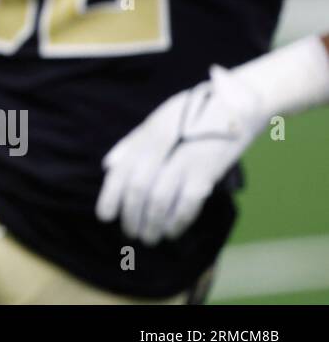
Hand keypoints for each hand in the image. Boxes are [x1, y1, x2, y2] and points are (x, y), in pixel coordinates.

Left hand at [96, 65, 266, 245]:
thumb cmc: (194, 113)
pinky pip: (188, 203)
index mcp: (148, 135)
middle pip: (139, 189)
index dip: (110, 196)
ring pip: (161, 200)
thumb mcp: (158, 120)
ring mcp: (186, 160)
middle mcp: (164, 148)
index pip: (122, 171)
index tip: (104, 216)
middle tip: (130, 232)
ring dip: (153, 224)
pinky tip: (172, 231)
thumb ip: (132, 143)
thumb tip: (109, 165)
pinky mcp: (208, 171)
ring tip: (149, 237)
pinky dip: (177, 221)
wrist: (236, 104)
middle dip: (131, 215)